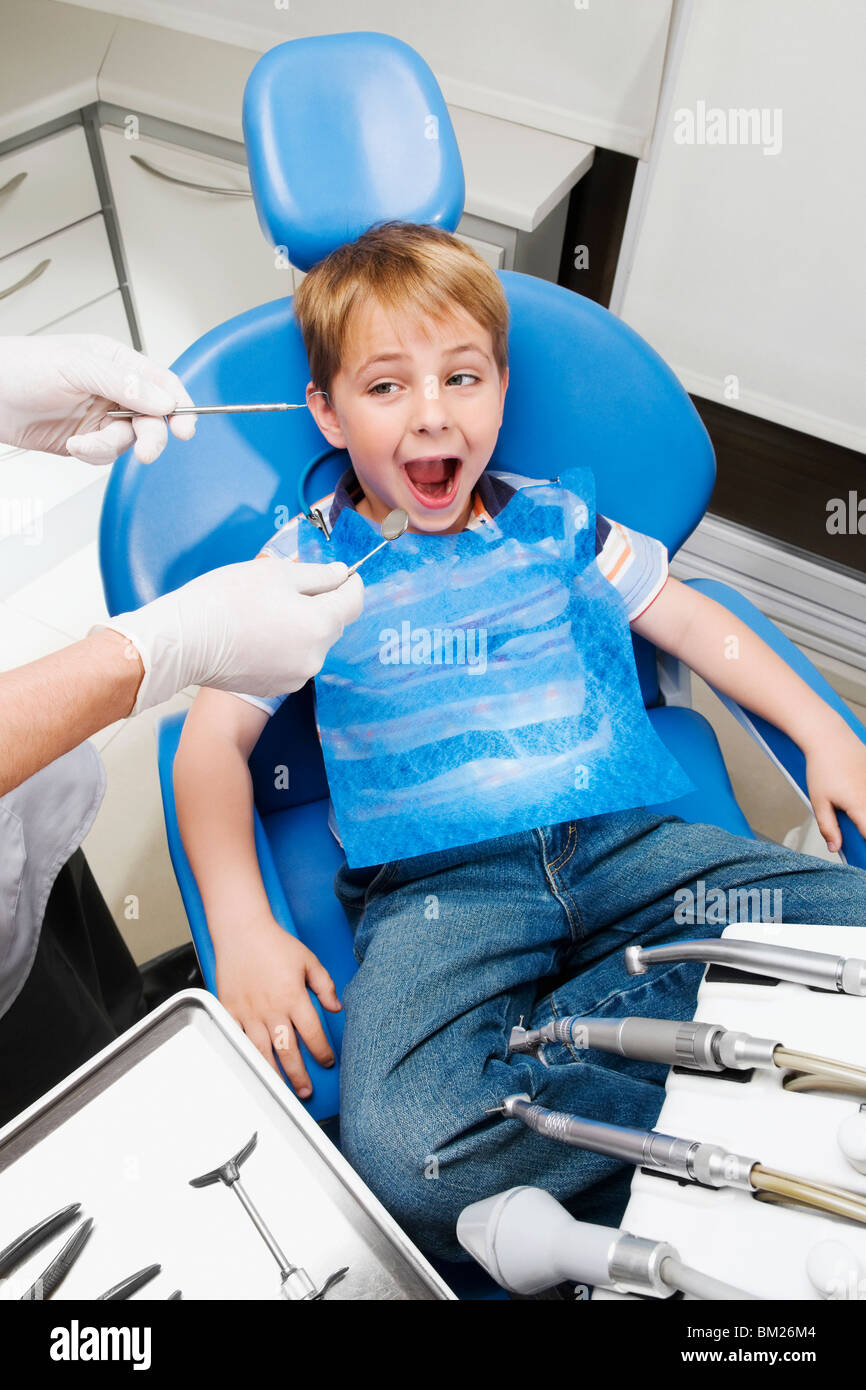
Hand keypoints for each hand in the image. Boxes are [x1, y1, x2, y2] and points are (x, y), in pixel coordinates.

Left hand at [0, 333, 195, 463]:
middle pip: (154, 419)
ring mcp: (101, 417)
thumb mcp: (76, 366)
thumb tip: (163, 400)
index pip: (162, 383)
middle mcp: (114, 390)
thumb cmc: (21, 366)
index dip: (180, 406)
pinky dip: (93, 455)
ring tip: (84, 442)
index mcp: (117, 363)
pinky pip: (107, 456)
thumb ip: (123, 383)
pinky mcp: (87, 440)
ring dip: (110, 446)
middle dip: (151, 437)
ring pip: (130, 441)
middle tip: (145, 451)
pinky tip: (73, 445)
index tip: (185, 428)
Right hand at [94, 557, 363, 713]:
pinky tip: (257, 631)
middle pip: (332, 623)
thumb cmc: (226, 599)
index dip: (351, 582)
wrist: (183, 642)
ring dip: (301, 624)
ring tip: (266, 608)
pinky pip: (292, 659)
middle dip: (321, 602)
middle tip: (290, 584)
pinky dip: (285, 643)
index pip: (353, 601)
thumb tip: (342, 575)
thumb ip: (318, 575)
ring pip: (311, 642)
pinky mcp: (277, 687)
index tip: (343, 571)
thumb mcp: (277, 572)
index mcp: (320, 625)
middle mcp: (315, 657)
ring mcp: (296, 676)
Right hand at [215, 916, 340, 1096]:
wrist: (241, 930)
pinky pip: (236, 1039)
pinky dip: (243, 1056)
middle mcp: (271, 1009)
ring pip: (262, 1051)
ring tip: (282, 1091)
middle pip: (287, 1050)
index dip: (322, 1051)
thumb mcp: (308, 960)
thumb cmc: (275, 943)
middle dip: (299, 1075)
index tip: (328, 1062)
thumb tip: (337, 1008)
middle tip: (306, 1091)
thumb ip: (325, 986)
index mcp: (293, 997)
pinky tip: (251, 1069)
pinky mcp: (229, 1010)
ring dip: (274, 1074)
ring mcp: (248, 1012)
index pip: (312, 1033)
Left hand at [804, 718, 865, 852]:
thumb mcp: (819, 801)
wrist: (830, 738)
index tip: (860, 853)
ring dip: (863, 814)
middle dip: (864, 826)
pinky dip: (864, 799)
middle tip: (856, 830)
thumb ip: (828, 827)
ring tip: (856, 816)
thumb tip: (835, 847)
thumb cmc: (822, 767)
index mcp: (860, 806)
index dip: (865, 845)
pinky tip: (857, 800)